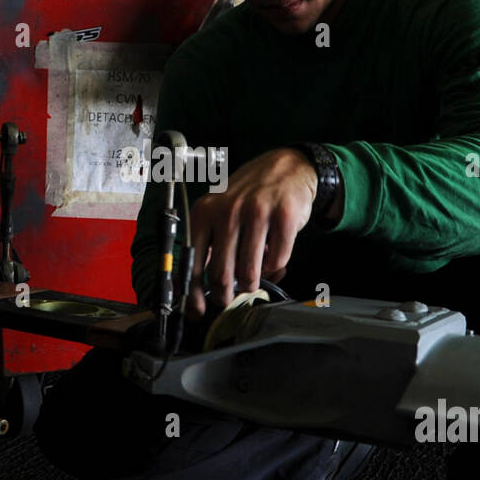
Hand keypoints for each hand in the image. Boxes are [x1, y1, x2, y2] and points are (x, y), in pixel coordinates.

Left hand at [187, 147, 315, 318]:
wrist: (287, 168)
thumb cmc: (249, 197)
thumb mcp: (220, 212)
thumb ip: (210, 246)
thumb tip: (198, 289)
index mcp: (205, 212)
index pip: (192, 260)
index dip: (193, 293)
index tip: (198, 312)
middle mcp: (228, 210)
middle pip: (220, 273)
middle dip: (225, 295)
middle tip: (231, 299)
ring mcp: (257, 212)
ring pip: (250, 272)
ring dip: (252, 283)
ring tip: (254, 278)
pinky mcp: (284, 216)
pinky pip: (277, 261)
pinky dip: (275, 268)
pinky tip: (273, 258)